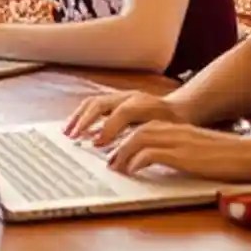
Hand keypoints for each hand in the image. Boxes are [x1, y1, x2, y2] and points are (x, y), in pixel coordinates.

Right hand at [64, 90, 189, 144]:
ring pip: (93, 102)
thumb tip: (127, 154)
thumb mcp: (167, 133)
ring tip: (68, 132)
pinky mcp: (115, 99)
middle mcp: (130, 96)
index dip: (109, 128)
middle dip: (85, 121)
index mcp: (145, 104)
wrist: (182, 108)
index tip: (97, 144)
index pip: (122, 112)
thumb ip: (147, 140)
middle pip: (100, 103)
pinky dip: (82, 115)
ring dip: (78, 117)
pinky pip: (94, 104)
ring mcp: (121, 96)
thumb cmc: (175, 124)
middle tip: (74, 137)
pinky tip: (75, 127)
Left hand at [106, 121, 250, 182]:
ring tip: (115, 167)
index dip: (126, 138)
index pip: (143, 126)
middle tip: (109, 161)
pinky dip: (137, 161)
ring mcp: (179, 141)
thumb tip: (163, 161)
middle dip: (118, 145)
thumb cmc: (231, 157)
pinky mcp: (183, 155)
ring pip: (138, 139)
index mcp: (179, 128)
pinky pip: (150, 154)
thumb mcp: (200, 150)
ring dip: (122, 153)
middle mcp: (175, 130)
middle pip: (136, 130)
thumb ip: (181, 151)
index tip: (115, 151)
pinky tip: (132, 171)